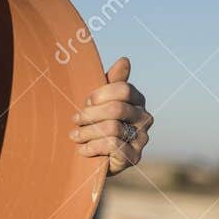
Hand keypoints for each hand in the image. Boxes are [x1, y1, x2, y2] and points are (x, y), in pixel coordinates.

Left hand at [70, 56, 152, 175]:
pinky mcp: (134, 157)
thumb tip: (125, 60)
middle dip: (90, 114)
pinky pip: (112, 146)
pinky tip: (82, 149)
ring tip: (74, 136)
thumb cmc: (95, 123)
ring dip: (87, 132)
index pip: (123, 89)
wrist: (94, 158)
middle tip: (75, 120)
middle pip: (117, 109)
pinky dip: (92, 147)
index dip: (101, 95)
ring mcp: (141, 139)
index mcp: (137, 100)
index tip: (86, 102)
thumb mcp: (100, 101)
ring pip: (112, 128)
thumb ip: (111, 82)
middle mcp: (144, 118)